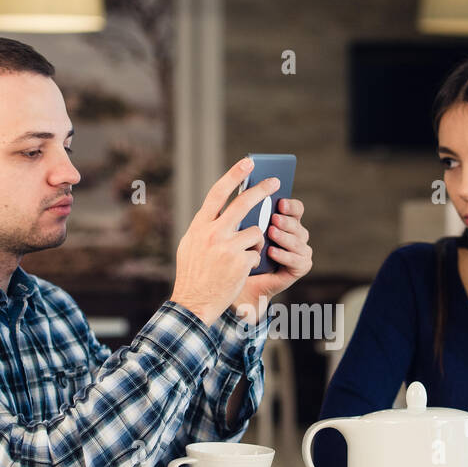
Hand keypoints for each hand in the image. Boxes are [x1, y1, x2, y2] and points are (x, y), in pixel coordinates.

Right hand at [171, 158, 274, 325]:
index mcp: (199, 226)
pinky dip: (252, 262)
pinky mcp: (240, 262)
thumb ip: (206, 227)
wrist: (193, 304)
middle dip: (262, 190)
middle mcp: (212, 233)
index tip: (248, 162)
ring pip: (256, 232)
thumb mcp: (191, 246)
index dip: (233, 175)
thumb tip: (225, 211)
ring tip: (240, 257)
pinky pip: (257, 253)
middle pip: (243, 203)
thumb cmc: (193, 275)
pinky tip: (239, 272)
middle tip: (276, 182)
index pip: (217, 193)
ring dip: (255, 242)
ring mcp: (227, 247)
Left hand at [232, 197, 312, 322]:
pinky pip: (297, 260)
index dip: (290, 205)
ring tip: (271, 233)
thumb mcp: (243, 232)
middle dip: (286, 221)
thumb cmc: (242, 253)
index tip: (279, 203)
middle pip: (298, 224)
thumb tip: (247, 198)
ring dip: (285, 237)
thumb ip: (249, 216)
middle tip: (274, 219)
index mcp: (286, 222)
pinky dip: (285, 255)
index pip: (296, 209)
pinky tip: (272, 252)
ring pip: (299, 241)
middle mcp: (297, 235)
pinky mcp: (301, 266)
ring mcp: (301, 251)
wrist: (242, 281)